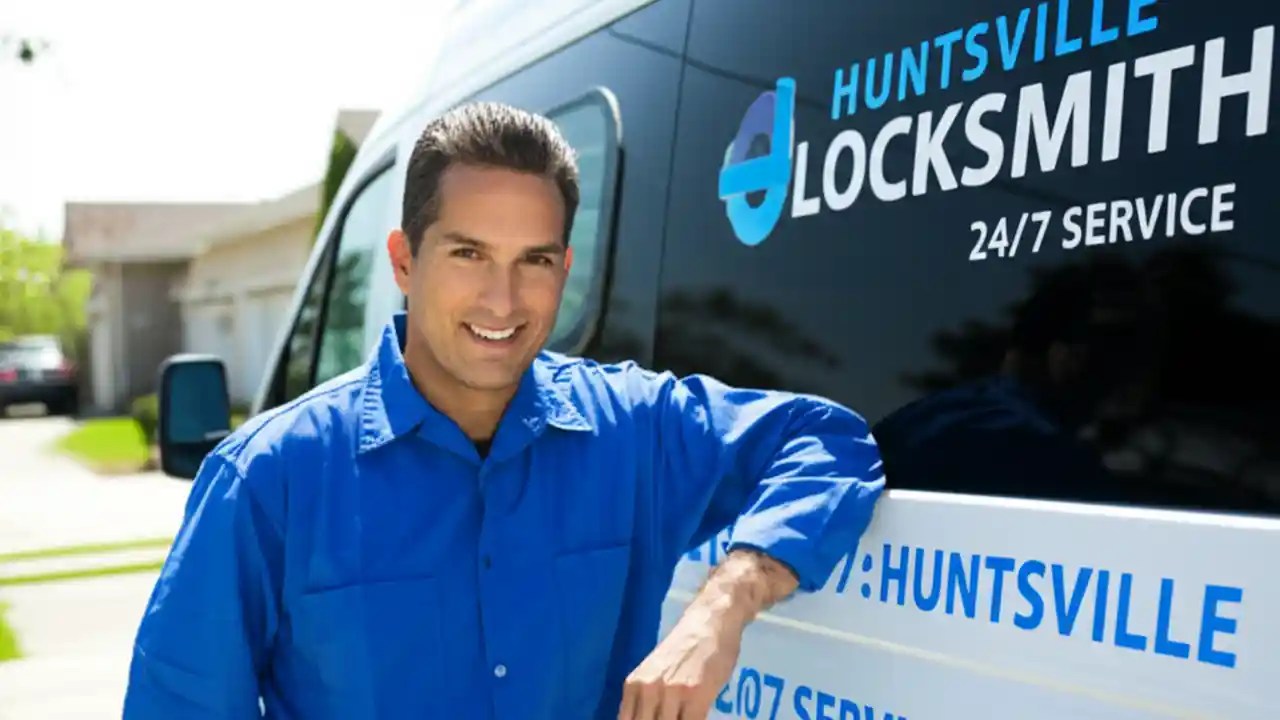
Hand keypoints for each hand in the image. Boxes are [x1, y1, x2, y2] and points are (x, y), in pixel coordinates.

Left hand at [616, 604, 742, 719]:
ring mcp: (672, 693)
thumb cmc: (684, 648)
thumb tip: (642, 717)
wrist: (709, 622)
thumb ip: (644, 700)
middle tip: (672, 717)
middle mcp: (647, 690)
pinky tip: (698, 715)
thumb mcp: (653, 674)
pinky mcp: (697, 695)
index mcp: (633, 686)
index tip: (654, 718)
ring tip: (683, 715)